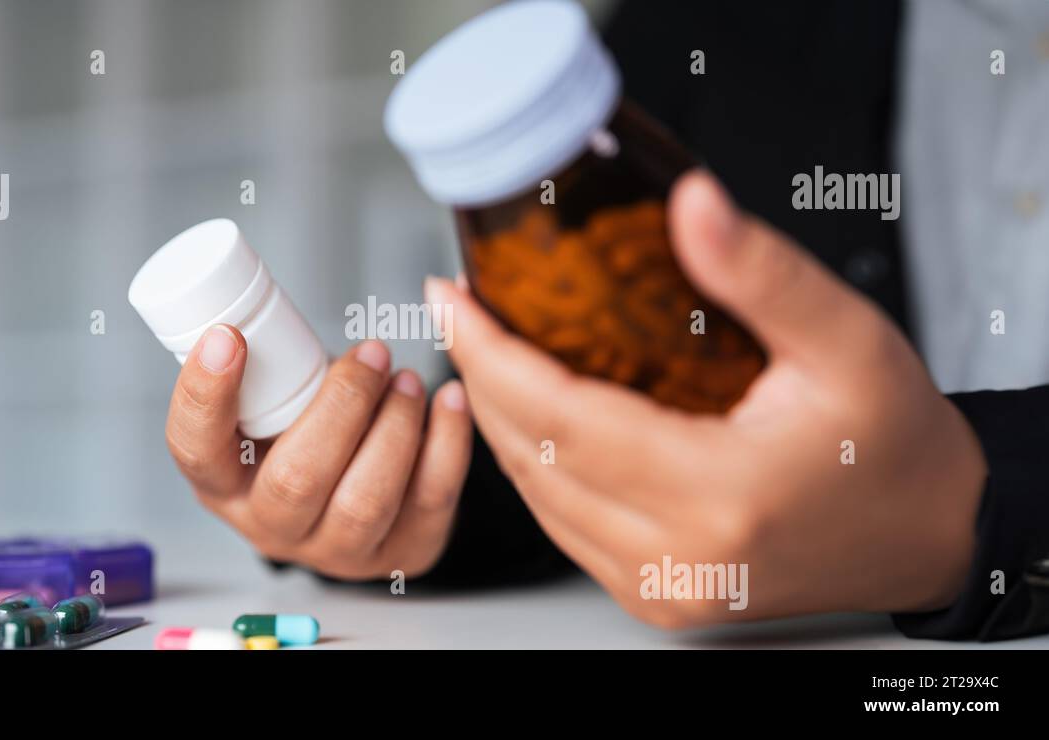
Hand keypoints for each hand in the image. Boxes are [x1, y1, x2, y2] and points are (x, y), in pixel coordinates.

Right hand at [166, 327, 471, 579]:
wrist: (359, 500)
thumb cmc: (305, 435)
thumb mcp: (269, 407)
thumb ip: (264, 368)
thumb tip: (261, 296)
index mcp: (222, 484)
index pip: (194, 449)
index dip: (204, 395)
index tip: (228, 334)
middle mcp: (273, 527)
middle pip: (296, 481)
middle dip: (341, 405)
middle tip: (371, 352)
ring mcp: (338, 550)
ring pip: (365, 499)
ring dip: (395, 424)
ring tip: (407, 377)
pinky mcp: (401, 552)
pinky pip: (430, 500)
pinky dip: (447, 441)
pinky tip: (449, 399)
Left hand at [426, 170, 986, 627]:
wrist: (925, 532)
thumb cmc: (890, 441)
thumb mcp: (844, 340)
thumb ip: (759, 272)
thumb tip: (689, 204)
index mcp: (719, 493)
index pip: (560, 419)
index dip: (491, 355)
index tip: (452, 300)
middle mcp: (677, 557)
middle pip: (531, 459)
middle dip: (480, 378)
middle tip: (459, 311)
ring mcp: (660, 588)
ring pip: (537, 497)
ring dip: (498, 421)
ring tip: (483, 350)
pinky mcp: (656, 597)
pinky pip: (563, 527)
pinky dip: (534, 468)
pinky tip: (528, 417)